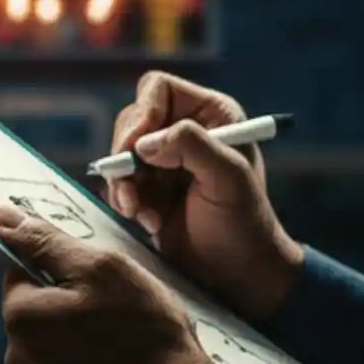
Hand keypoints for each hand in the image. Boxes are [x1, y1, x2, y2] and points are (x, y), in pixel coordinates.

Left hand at [0, 204, 247, 363]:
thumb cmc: (142, 333)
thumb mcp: (100, 268)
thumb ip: (47, 241)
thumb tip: (4, 216)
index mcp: (19, 317)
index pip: (22, 266)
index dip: (61, 260)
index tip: (96, 269)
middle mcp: (18, 355)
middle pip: (38, 302)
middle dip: (71, 293)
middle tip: (117, 299)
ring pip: (55, 332)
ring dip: (82, 324)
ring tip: (124, 329)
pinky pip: (69, 362)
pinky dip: (90, 354)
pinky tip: (122, 354)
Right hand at [106, 71, 303, 322]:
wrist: (238, 275)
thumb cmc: (243, 225)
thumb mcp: (227, 179)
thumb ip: (192, 146)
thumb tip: (145, 143)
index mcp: (211, 114)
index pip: (158, 89)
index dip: (142, 113)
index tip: (137, 148)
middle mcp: (185, 130)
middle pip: (132, 120)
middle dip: (126, 155)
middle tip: (130, 187)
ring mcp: (165, 160)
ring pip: (120, 153)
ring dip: (123, 182)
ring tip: (139, 211)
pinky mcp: (149, 188)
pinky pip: (119, 181)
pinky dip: (125, 200)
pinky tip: (148, 221)